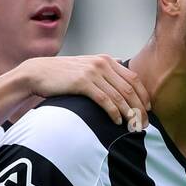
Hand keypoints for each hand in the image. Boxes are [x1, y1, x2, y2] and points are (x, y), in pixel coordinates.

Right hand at [21, 55, 150, 128]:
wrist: (38, 72)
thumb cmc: (63, 74)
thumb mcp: (87, 66)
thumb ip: (104, 69)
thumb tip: (122, 71)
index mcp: (106, 60)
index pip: (134, 78)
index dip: (144, 95)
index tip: (148, 110)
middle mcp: (102, 64)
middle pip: (130, 89)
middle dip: (140, 108)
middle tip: (144, 123)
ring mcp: (92, 72)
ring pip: (119, 96)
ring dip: (129, 114)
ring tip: (133, 126)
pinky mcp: (83, 83)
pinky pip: (105, 100)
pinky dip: (114, 113)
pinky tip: (117, 122)